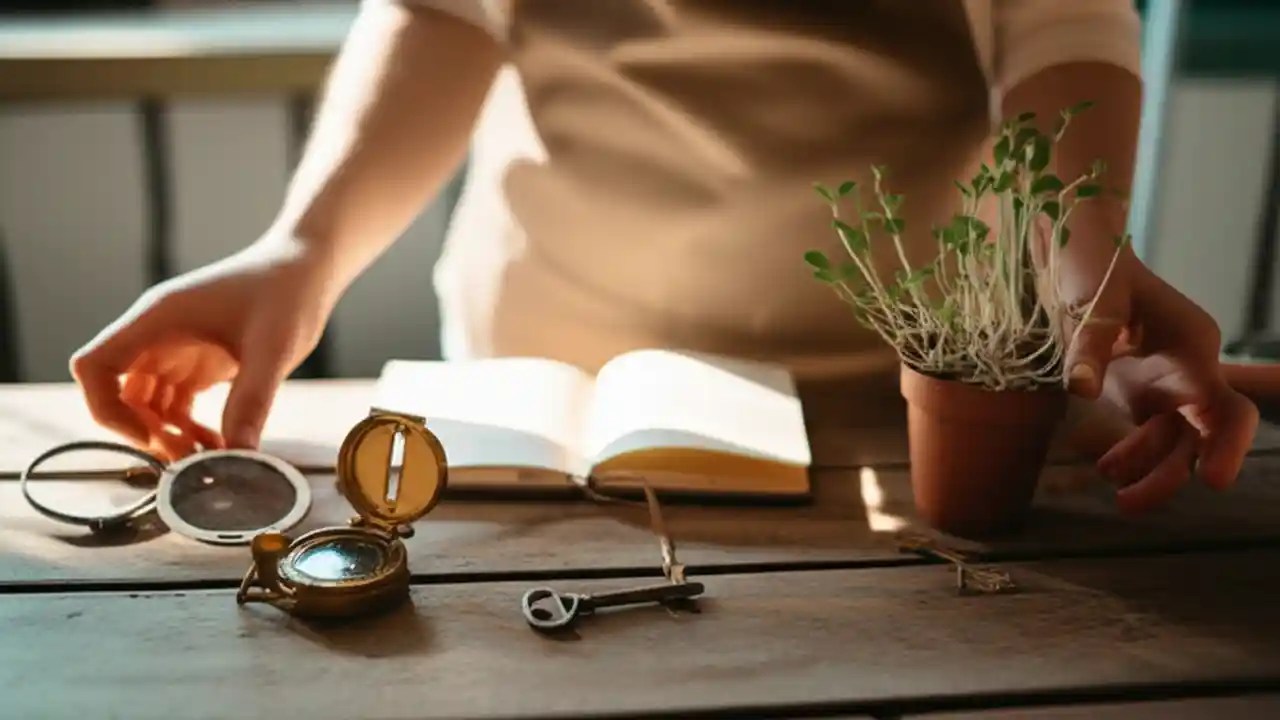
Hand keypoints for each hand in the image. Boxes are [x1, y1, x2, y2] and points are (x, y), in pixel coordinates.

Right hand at [70, 236, 341, 460]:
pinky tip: (223, 445)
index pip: (95, 366)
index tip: (147, 437)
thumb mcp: (273, 348)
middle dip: (145, 431)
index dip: (107, 408)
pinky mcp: (199, 363)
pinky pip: (177, 404)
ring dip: (169, 435)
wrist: (308, 271)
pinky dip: (189, 428)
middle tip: (189, 460)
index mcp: (158, 318)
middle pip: (119, 394)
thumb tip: (239, 455)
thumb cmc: (287, 293)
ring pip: (148, 404)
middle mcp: (157, 334)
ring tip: (210, 459)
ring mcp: (176, 349)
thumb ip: (252, 399)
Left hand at [1065, 259, 1258, 513]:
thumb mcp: (1091, 299)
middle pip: (1201, 435)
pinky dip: (1130, 455)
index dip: (1227, 444)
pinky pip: (1146, 435)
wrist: (1073, 252)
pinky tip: (1105, 468)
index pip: (1225, 404)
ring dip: (1147, 469)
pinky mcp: (1139, 392)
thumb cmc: (1091, 265)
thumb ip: (1089, 345)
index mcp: (1192, 345)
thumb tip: (1083, 392)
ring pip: (1173, 442)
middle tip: (1129, 504)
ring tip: (1110, 484)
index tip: (1215, 481)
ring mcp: (1165, 384)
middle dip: (1173, 473)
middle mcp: (1189, 370)